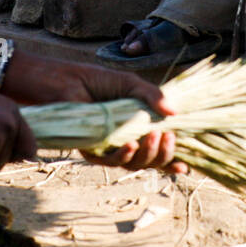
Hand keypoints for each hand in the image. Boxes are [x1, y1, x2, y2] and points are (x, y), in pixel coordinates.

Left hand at [5, 57, 185, 173]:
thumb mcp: (129, 84)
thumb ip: (151, 95)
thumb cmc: (93, 80)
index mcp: (135, 127)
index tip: (185, 166)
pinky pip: (109, 162)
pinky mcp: (89, 150)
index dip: (171, 160)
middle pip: (149, 160)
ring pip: (132, 164)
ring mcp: (106, 147)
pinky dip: (123, 155)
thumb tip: (174, 112)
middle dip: (163, 154)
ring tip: (154, 137)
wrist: (61, 80)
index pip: (157, 149)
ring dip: (147, 155)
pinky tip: (130, 144)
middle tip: (167, 136)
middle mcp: (122, 140)